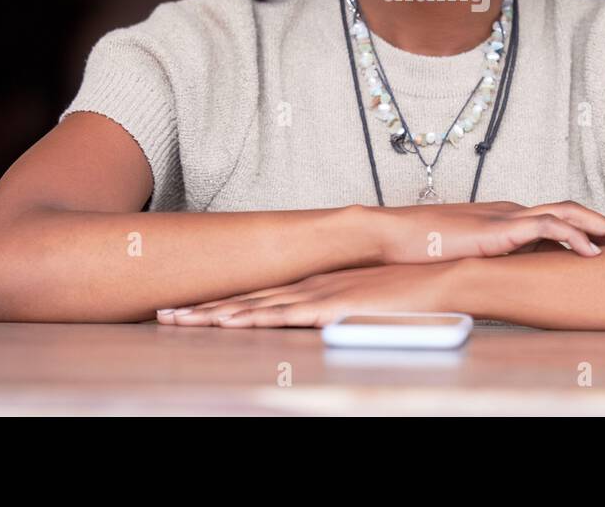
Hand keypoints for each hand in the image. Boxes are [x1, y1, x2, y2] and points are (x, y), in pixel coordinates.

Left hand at [156, 262, 457, 327]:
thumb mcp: (365, 304)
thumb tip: (323, 325)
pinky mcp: (330, 307)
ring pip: (255, 307)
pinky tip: (230, 322)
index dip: (221, 304)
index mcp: (314, 287)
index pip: (258, 297)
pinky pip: (285, 315)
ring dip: (215, 314)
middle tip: (165, 314)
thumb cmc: (409, 296)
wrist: (440, 279)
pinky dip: (254, 318)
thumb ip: (341, 313)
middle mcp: (309, 287)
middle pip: (246, 300)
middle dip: (203, 308)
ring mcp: (318, 295)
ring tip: (179, 320)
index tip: (190, 310)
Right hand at [373, 200, 604, 263]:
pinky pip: (546, 227)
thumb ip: (491, 263)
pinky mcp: (500, 228)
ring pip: (568, 212)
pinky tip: (592, 252)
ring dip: (602, 226)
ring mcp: (506, 216)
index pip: (556, 217)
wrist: (394, 236)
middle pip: (570, 209)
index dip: (588, 228)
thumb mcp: (465, 258)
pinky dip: (574, 237)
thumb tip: (509, 281)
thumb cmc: (421, 249)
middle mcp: (511, 211)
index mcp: (505, 218)